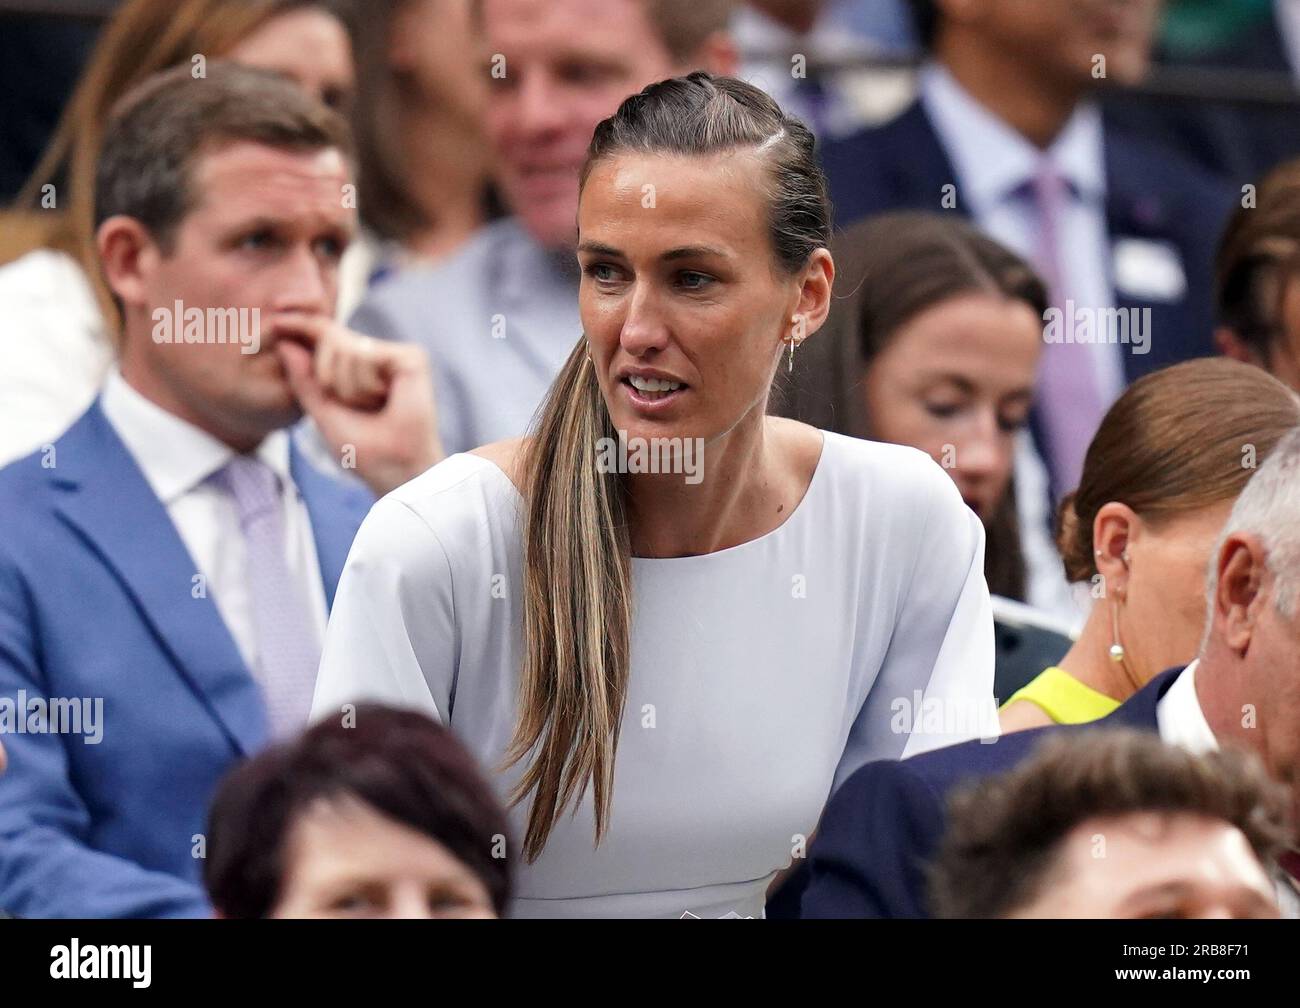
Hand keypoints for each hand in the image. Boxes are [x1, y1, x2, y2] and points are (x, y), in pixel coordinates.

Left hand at [272, 313, 442, 495]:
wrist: (397, 471)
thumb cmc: (366, 451)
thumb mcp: (322, 412)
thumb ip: (303, 379)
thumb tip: (284, 342)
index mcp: (358, 368)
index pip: (324, 336)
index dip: (302, 326)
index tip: (276, 319)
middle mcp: (379, 356)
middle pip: (329, 337)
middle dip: (327, 377)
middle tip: (354, 408)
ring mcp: (396, 355)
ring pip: (345, 349)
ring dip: (348, 389)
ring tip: (373, 409)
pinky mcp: (412, 358)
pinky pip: (366, 356)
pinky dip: (365, 384)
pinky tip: (385, 400)